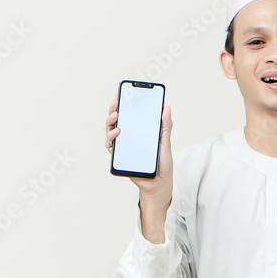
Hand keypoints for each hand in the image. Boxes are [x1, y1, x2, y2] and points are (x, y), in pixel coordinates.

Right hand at [105, 91, 173, 206]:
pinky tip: (117, 132)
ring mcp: (123, 146)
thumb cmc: (162, 165)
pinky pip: (111, 145)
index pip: (130, 114)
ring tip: (116, 115)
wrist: (159, 184)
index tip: (123, 93)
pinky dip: (111, 137)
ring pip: (110, 130)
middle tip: (118, 101)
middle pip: (117, 119)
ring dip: (110, 121)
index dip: (125, 103)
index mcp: (139, 131)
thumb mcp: (166, 143)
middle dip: (115, 108)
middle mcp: (129, 137)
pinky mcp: (120, 156)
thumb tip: (166, 108)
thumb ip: (165, 127)